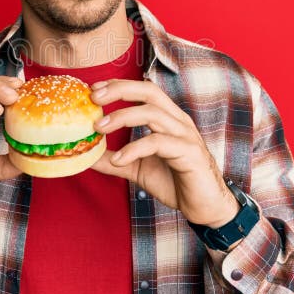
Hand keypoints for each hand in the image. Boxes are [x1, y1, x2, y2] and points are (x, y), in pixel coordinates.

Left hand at [89, 79, 239, 227]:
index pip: (144, 90)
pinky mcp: (189, 153)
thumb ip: (116, 160)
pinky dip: (135, 148)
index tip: (94, 90)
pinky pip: (158, 143)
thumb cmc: (177, 183)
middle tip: (94, 98)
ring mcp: (185, 135)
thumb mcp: (138, 169)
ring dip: (122, 117)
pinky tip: (119, 159)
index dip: (119, 86)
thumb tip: (87, 156)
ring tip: (99, 128)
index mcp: (168, 118)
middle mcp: (178, 121)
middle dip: (120, 89)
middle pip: (149, 91)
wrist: (206, 208)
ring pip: (153, 113)